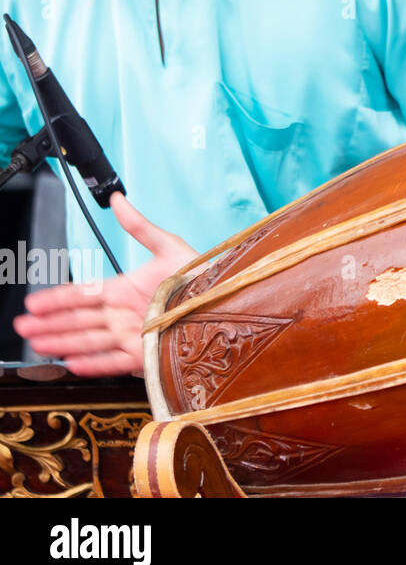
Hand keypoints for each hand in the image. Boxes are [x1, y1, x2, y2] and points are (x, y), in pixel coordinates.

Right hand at [13, 193, 197, 375]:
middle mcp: (125, 313)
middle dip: (50, 324)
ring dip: (62, 342)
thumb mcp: (168, 246)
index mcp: (126, 289)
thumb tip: (119, 201)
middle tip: (23, 328)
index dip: (56, 298)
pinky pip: (113, 361)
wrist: (224, 300)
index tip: (33, 303)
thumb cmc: (202, 274)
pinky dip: (93, 364)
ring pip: (89, 340)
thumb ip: (140, 227)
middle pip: (79, 320)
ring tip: (37, 345)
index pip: (83, 294)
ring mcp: (133, 334)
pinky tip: (71, 364)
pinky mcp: (145, 353)